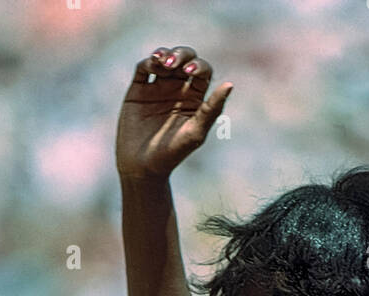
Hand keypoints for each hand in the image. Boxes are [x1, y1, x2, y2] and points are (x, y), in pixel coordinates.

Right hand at [116, 45, 232, 179]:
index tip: (190, 71)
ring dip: (165, 54)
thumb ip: (212, 109)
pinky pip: (143, 69)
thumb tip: (230, 85)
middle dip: (181, 55)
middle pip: (185, 59)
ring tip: (162, 62)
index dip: (198, 65)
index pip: (202, 71)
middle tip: (174, 64)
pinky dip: (148, 62)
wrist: (142, 168)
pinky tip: (152, 64)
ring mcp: (157, 88)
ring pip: (164, 59)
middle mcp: (177, 90)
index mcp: (195, 99)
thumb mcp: (195, 132)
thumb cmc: (172, 154)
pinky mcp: (138, 90)